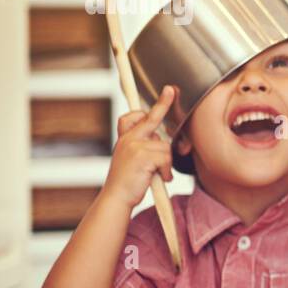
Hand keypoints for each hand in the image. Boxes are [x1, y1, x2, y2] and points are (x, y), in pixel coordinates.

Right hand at [103, 85, 175, 208]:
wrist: (116, 197)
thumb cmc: (127, 182)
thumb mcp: (132, 160)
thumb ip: (143, 147)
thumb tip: (162, 140)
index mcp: (126, 138)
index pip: (132, 116)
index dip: (148, 106)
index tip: (166, 91)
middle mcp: (129, 139)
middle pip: (150, 118)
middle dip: (163, 103)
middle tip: (171, 89)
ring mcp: (135, 146)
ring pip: (165, 147)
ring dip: (165, 163)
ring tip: (156, 174)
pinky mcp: (142, 156)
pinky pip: (165, 159)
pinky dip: (166, 171)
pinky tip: (159, 178)